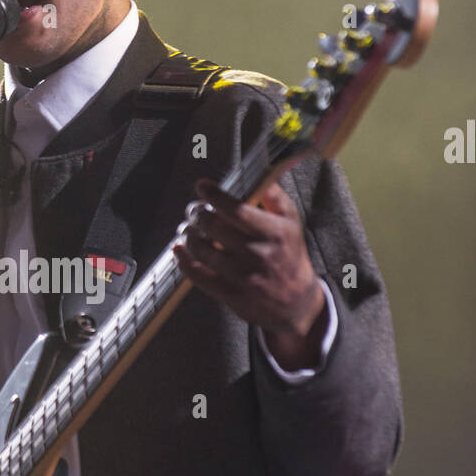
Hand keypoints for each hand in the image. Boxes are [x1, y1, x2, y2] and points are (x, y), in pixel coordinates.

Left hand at [172, 178, 327, 369]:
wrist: (296, 304)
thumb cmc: (289, 256)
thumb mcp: (291, 224)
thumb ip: (274, 197)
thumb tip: (258, 171)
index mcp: (275, 233)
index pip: (237, 210)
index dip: (215, 196)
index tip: (202, 186)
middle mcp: (259, 254)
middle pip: (215, 227)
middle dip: (197, 214)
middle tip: (194, 211)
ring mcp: (244, 277)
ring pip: (203, 251)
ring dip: (189, 236)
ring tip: (187, 229)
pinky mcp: (232, 295)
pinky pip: (199, 276)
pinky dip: (184, 261)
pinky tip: (179, 250)